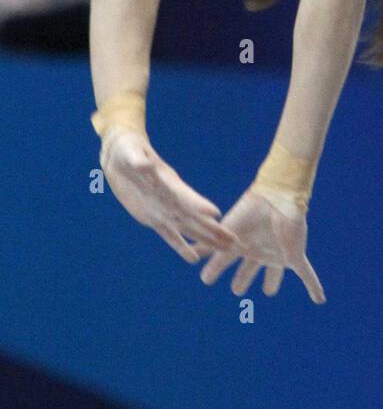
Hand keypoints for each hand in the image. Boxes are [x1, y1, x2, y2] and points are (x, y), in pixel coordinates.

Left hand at [100, 127, 237, 262]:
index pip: (186, 196)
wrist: (121, 158)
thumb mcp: (131, 153)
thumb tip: (144, 165)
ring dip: (206, 239)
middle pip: (196, 217)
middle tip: (235, 240)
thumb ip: (139, 161)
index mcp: (169, 183)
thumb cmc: (128, 150)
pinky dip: (180, 247)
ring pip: (189, 228)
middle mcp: (172, 199)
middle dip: (214, 229)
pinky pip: (169, 235)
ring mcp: (164, 210)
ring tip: (226, 250)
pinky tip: (194, 258)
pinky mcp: (153, 219)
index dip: (199, 204)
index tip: (216, 214)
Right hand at [196, 185, 325, 302]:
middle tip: (237, 291)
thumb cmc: (250, 212)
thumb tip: (189, 255)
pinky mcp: (295, 257)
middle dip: (243, 279)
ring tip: (269, 292)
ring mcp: (278, 254)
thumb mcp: (226, 234)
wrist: (275, 200)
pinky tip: (320, 300)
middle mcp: (259, 249)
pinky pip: (307, 274)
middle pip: (250, 268)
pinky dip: (313, 287)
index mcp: (242, 243)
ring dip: (272, 282)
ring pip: (274, 272)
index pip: (227, 260)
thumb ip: (210, 248)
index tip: (206, 279)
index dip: (217, 269)